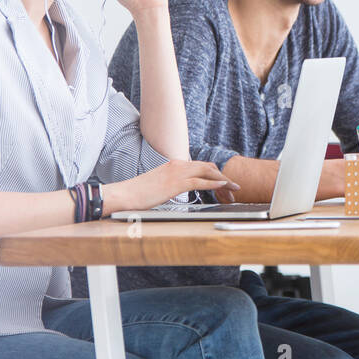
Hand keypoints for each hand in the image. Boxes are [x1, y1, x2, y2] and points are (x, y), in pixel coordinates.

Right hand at [106, 160, 238, 212]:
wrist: (124, 194)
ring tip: (234, 188)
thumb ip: (171, 185)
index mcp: (174, 165)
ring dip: (223, 180)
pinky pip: (200, 182)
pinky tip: (223, 186)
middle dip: (223, 177)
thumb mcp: (158, 186)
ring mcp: (177, 173)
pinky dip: (214, 183)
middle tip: (234, 188)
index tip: (224, 184)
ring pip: (208, 172)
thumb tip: (178, 191)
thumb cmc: (138, 193)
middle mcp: (178, 165)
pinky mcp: (176, 184)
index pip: (201, 166)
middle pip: (208, 167)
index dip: (215, 174)